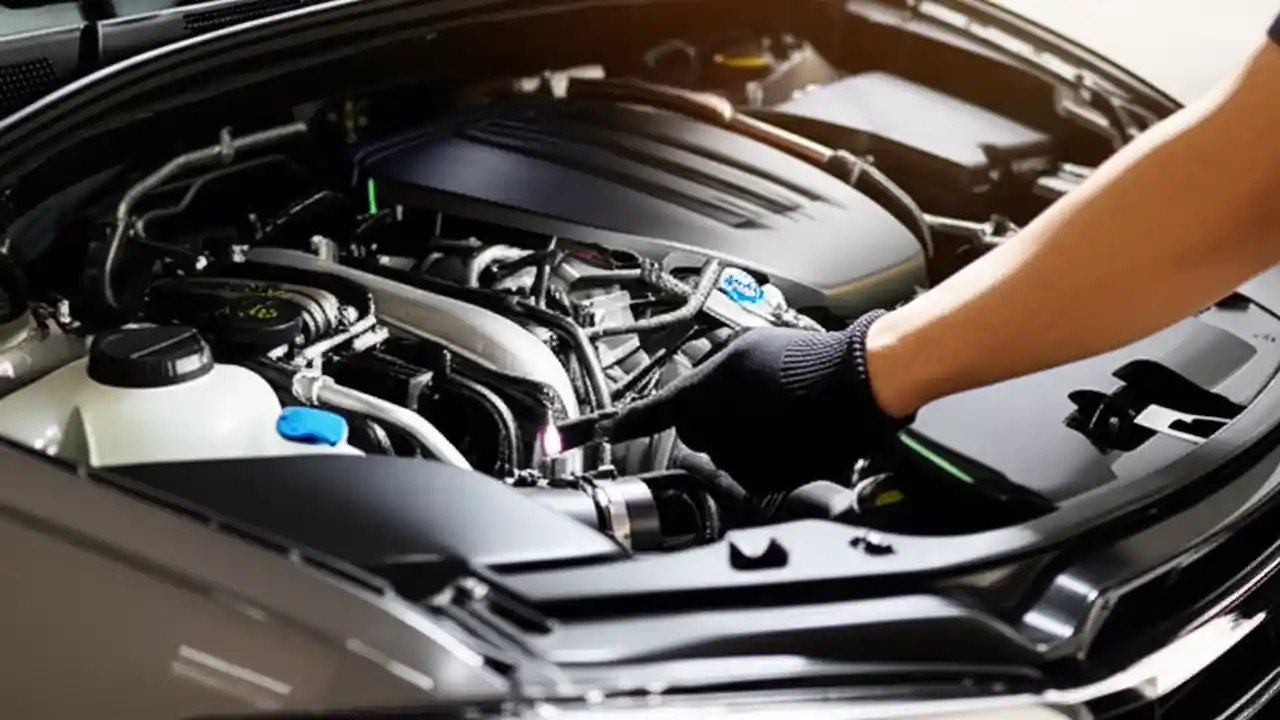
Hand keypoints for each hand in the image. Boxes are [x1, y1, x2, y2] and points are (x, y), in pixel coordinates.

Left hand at [607, 311, 907, 493]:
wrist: (850, 389)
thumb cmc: (801, 361)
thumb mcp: (744, 346)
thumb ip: (709, 366)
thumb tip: (697, 376)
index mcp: (699, 395)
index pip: (646, 414)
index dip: (616, 424)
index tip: (592, 433)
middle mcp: (711, 433)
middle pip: (691, 431)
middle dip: (709, 417)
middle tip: (747, 398)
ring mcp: (735, 461)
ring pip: (720, 452)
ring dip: (737, 436)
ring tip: (775, 413)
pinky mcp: (761, 482)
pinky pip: (746, 471)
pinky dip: (759, 455)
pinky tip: (784, 433)